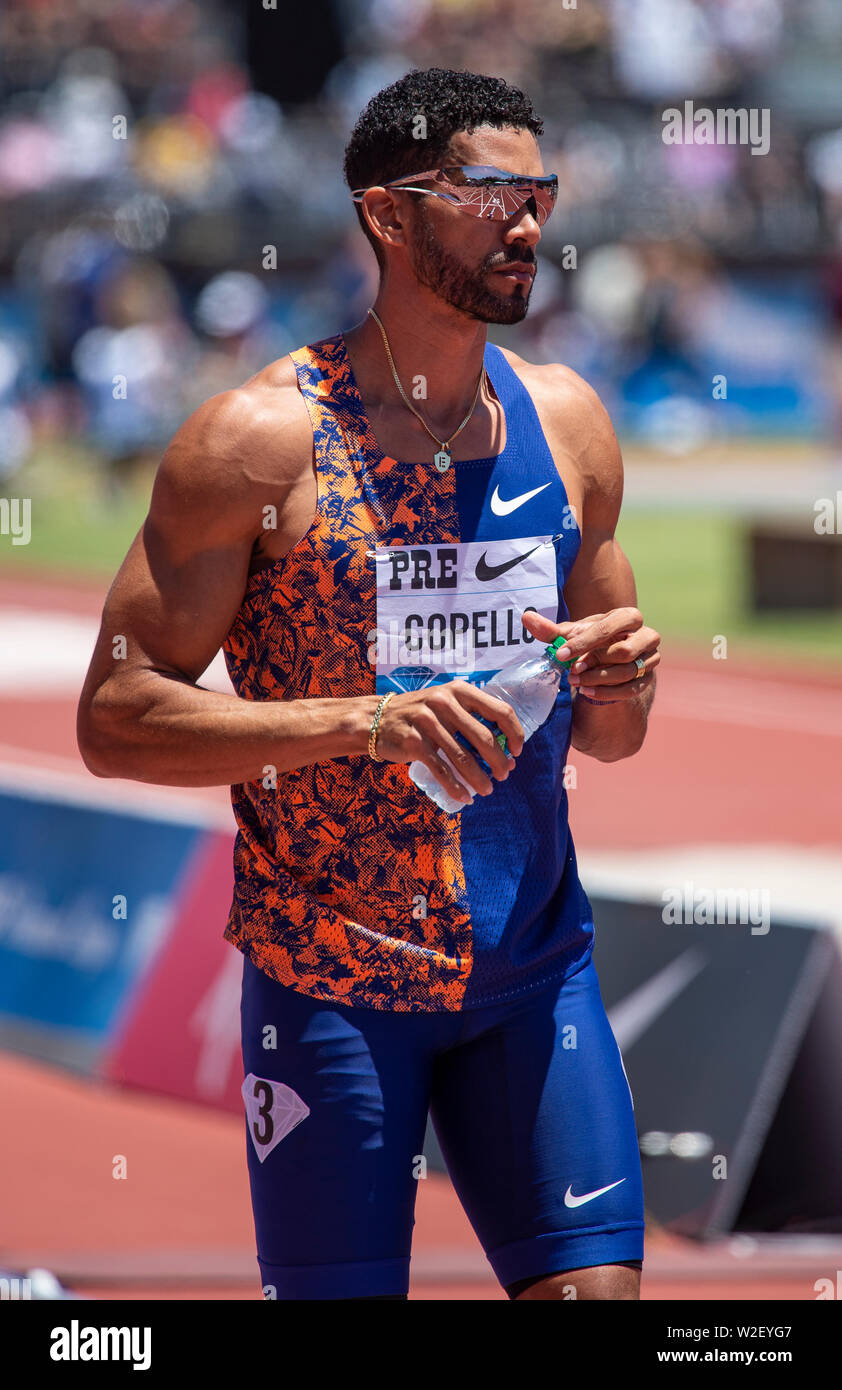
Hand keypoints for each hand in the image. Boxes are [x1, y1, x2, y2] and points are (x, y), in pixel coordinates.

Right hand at [374, 680, 524, 802]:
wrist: (376, 719)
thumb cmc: (420, 714)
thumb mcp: (446, 703)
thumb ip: (471, 719)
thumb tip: (505, 752)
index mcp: (459, 690)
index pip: (500, 710)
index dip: (514, 733)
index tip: (517, 751)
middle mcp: (444, 702)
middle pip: (484, 738)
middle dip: (499, 761)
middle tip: (504, 774)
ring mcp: (427, 722)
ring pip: (463, 758)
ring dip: (480, 779)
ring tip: (488, 789)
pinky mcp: (413, 742)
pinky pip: (441, 770)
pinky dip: (455, 787)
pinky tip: (464, 797)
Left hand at [521, 607, 660, 703]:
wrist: (610, 659)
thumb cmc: (591, 641)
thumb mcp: (572, 634)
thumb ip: (551, 630)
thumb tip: (526, 617)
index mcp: (629, 617)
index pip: (611, 627)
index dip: (585, 642)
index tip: (561, 653)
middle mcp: (647, 636)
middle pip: (624, 652)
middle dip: (594, 662)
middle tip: (570, 671)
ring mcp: (650, 659)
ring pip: (628, 672)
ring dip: (598, 679)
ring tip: (575, 682)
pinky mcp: (648, 679)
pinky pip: (632, 690)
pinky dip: (608, 693)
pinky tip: (587, 693)